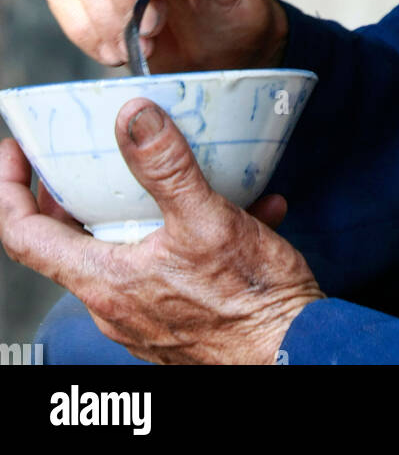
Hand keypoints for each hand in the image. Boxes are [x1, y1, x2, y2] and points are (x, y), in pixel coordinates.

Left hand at [0, 98, 323, 363]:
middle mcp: (115, 304)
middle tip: (88, 152)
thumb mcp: (209, 220)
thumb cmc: (251, 304)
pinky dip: (194, 233)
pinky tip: (248, 209)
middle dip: (76, 192)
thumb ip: (167, 168)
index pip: (24, 236)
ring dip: (146, 208)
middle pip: (70, 243)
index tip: (17, 151)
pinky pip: (170, 268)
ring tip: (184, 172)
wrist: (295, 354)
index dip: (11, 188)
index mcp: (106, 281)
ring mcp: (145, 316)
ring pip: (125, 251)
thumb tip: (133, 118)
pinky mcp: (180, 321)